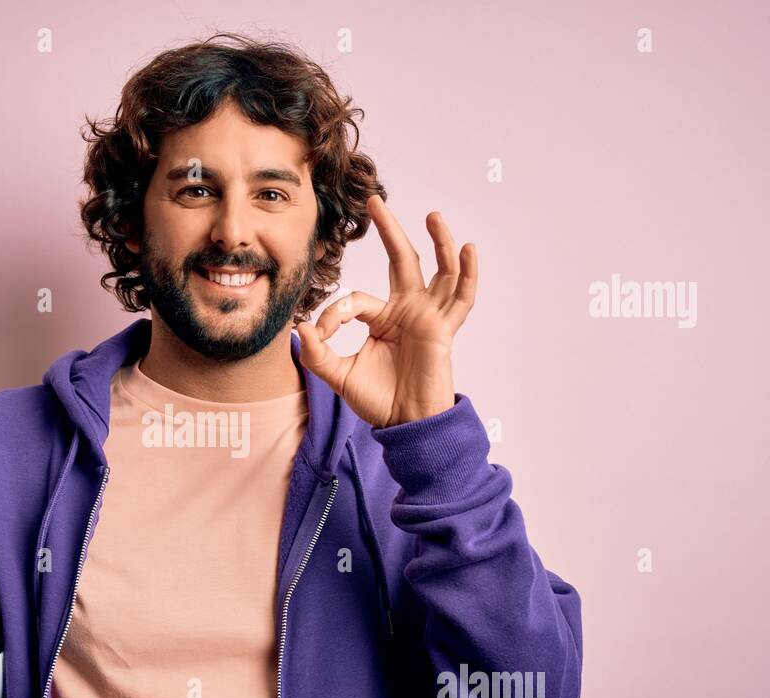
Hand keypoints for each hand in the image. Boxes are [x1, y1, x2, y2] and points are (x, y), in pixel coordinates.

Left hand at [297, 195, 477, 426]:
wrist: (405, 424)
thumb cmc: (379, 400)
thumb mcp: (339, 375)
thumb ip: (318, 355)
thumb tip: (301, 329)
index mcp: (383, 318)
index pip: (355, 300)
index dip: (335, 314)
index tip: (321, 335)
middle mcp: (408, 311)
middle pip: (402, 261)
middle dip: (390, 230)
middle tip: (375, 201)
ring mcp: (429, 317)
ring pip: (439, 271)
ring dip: (439, 242)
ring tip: (433, 215)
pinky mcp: (444, 329)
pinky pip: (461, 298)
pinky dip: (468, 273)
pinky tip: (468, 249)